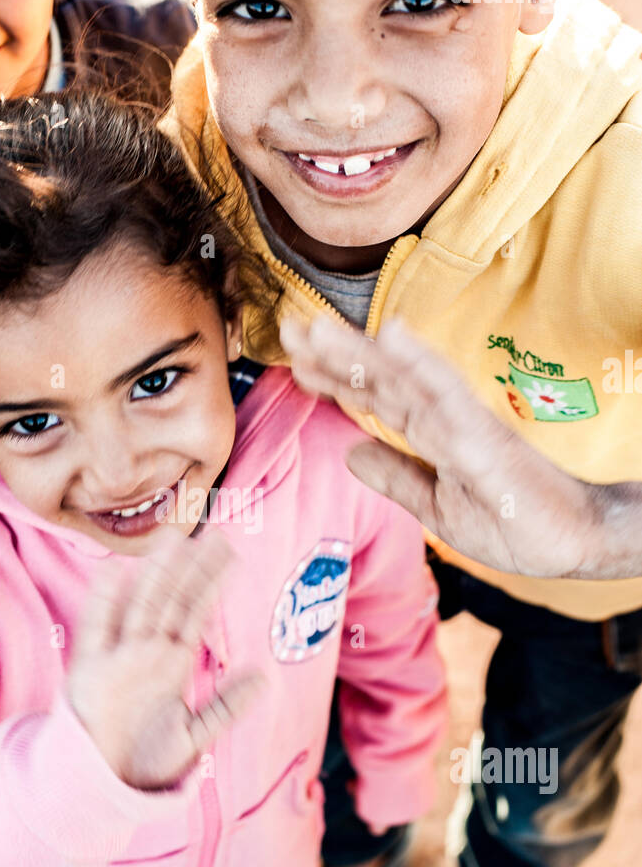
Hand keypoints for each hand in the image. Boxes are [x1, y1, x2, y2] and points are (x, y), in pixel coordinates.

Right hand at [68, 527, 263, 788]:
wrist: (103, 786)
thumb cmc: (146, 760)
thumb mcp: (195, 735)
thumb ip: (226, 705)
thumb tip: (264, 676)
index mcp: (171, 662)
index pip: (195, 612)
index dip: (211, 582)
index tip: (231, 553)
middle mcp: (146, 653)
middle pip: (171, 601)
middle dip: (190, 568)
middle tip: (212, 533)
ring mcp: (119, 658)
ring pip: (140, 607)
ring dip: (156, 575)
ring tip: (173, 541)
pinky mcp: (90, 673)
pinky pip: (96, 631)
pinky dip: (103, 603)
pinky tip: (113, 574)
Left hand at [280, 313, 600, 578]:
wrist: (578, 541)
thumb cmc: (517, 523)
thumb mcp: (438, 508)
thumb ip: (397, 476)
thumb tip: (351, 452)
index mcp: (433, 436)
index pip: (376, 398)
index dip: (334, 376)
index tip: (293, 355)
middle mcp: (445, 421)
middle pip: (381, 380)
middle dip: (333, 353)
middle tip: (287, 324)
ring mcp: (465, 427)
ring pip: (404, 381)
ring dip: (360, 352)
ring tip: (320, 327)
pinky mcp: (486, 441)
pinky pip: (447, 398)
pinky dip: (418, 365)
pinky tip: (390, 336)